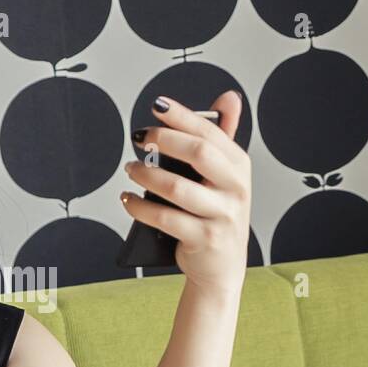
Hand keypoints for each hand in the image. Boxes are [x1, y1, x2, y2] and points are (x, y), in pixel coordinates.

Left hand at [121, 90, 251, 298]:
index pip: (211, 132)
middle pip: (199, 153)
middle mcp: (236, 189)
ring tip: (131, 168)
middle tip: (141, 138)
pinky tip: (127, 198)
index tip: (157, 105)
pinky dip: (139, 206)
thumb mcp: (224, 177)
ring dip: (146, 174)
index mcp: (240, 166)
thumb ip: (223, 138)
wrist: (221, 268)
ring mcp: (222, 215)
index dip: (183, 115)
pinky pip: (164, 217)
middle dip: (165, 140)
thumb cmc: (216, 215)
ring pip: (176, 187)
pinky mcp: (203, 239)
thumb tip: (228, 98)